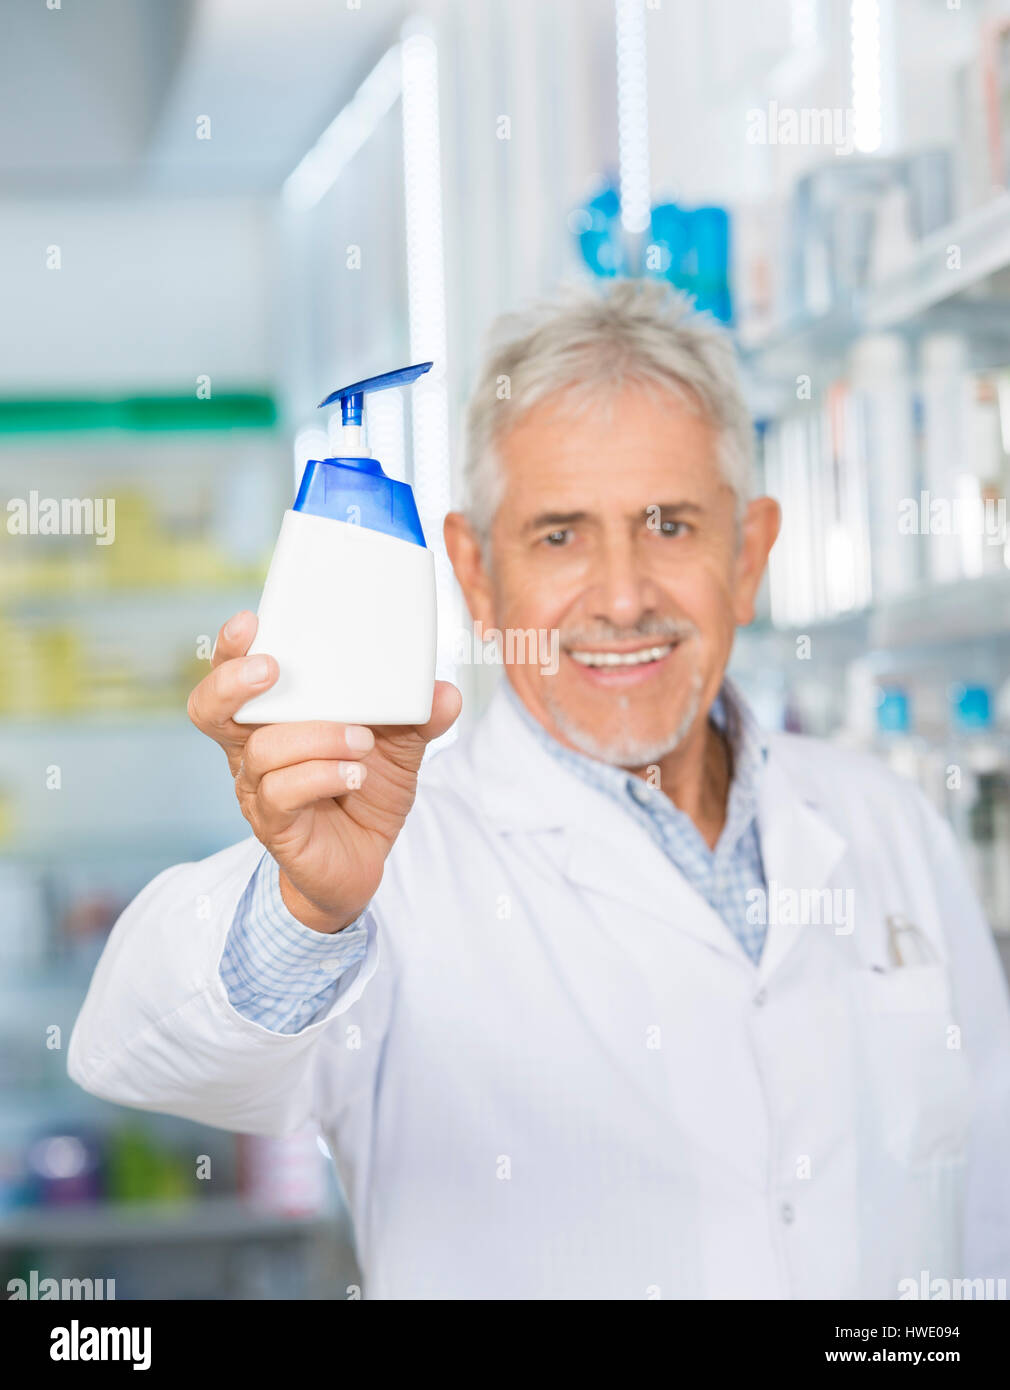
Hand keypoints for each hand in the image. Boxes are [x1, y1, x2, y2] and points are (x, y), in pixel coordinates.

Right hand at [187, 610, 460, 930]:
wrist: (361, 864)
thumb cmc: (364, 793)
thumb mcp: (398, 748)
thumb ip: (418, 718)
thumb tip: (446, 693)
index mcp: (272, 720)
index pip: (231, 676)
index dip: (230, 648)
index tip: (250, 620)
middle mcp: (252, 751)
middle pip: (209, 710)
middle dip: (234, 682)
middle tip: (272, 669)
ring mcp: (258, 790)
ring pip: (261, 751)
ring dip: (317, 737)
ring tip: (361, 741)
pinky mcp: (276, 826)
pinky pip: (283, 793)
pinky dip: (322, 775)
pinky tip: (353, 774)